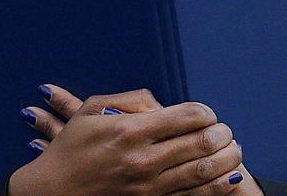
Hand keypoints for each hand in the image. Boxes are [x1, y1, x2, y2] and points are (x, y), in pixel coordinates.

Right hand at [8, 86, 250, 195]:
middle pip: (201, 143)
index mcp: (130, 130)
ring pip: (203, 172)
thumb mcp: (92, 110)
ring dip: (227, 159)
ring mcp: (148, 186)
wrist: (52, 192)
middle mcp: (143, 159)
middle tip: (226, 131)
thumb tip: (163, 102)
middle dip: (222, 134)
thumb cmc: (71, 148)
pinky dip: (216, 188)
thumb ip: (131, 99)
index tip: (207, 113)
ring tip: (234, 151)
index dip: (205, 112)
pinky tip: (228, 178)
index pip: (187, 116)